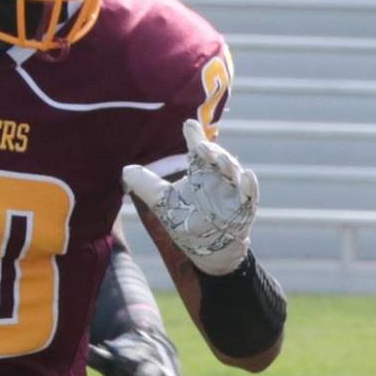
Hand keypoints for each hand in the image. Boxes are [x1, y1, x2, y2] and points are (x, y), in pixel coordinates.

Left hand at [88, 325, 195, 375]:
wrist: (157, 346)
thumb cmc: (126, 353)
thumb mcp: (110, 354)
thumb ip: (98, 356)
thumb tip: (82, 351)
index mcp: (140, 355)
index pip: (133, 356)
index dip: (127, 356)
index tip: (120, 357)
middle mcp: (156, 367)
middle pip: (152, 371)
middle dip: (147, 374)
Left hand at [123, 119, 258, 276]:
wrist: (205, 249)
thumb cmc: (185, 221)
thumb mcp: (161, 201)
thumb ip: (144, 184)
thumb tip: (125, 170)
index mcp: (199, 171)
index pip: (196, 149)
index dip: (194, 136)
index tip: (188, 126)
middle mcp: (217, 177)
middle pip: (217, 157)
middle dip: (212, 150)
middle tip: (202, 147)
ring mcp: (232, 191)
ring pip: (234, 171)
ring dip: (229, 164)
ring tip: (221, 159)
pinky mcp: (244, 207)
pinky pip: (250, 194)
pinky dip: (250, 185)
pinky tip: (247, 176)